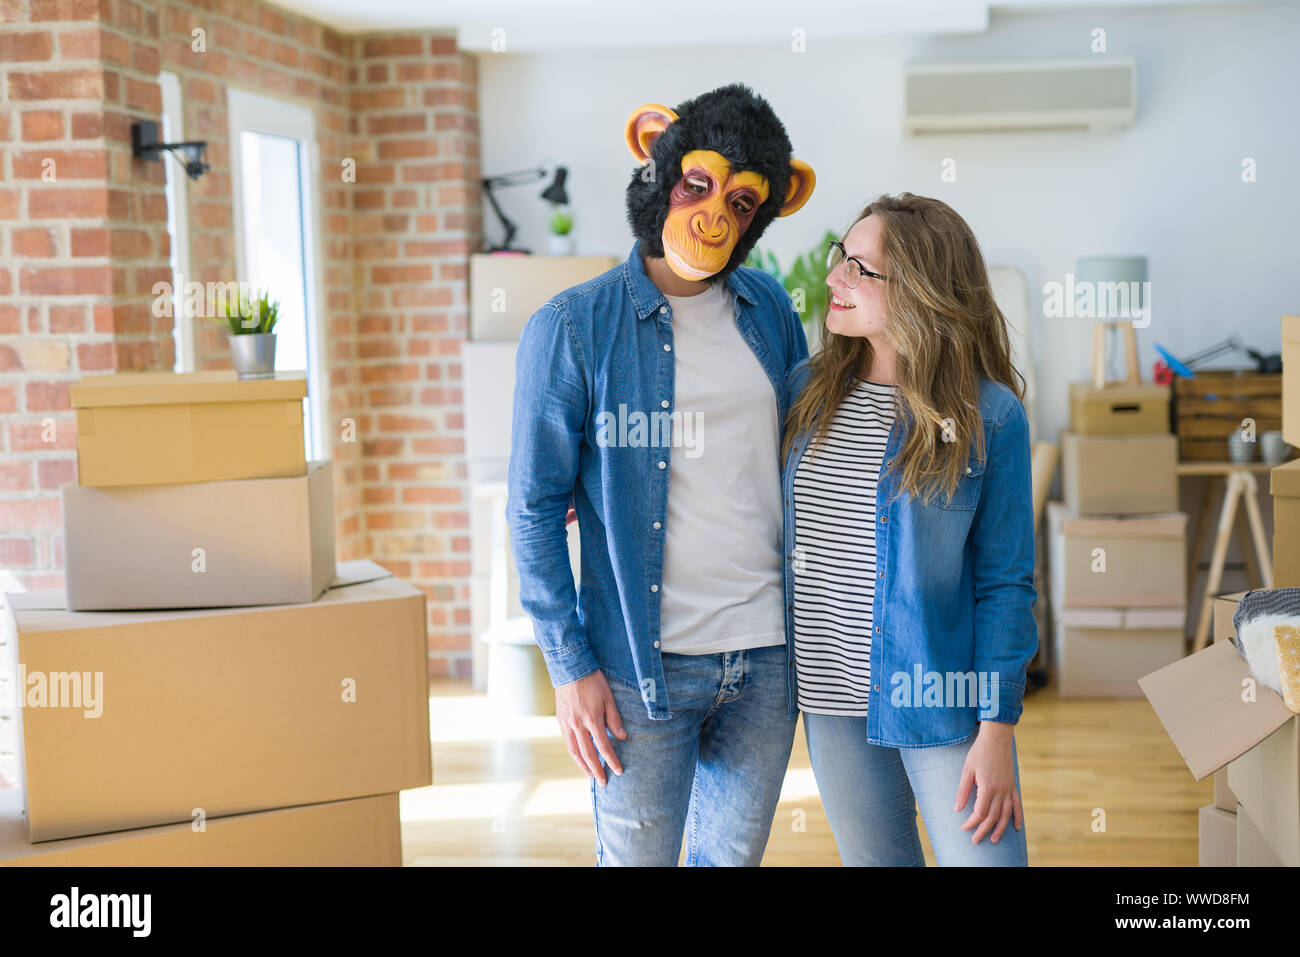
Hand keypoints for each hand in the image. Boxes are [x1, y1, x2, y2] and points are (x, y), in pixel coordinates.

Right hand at [556, 670, 626, 786]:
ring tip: (590, 775)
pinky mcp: (560, 721)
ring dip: (583, 766)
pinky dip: (574, 753)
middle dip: (596, 770)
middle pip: (588, 754)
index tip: (619, 771)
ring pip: (574, 751)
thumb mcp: (609, 698)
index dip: (612, 761)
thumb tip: (622, 737)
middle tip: (604, 782)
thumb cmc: (593, 682)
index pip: (604, 747)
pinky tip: (579, 758)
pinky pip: (567, 742)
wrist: (571, 669)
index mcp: (592, 720)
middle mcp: (578, 725)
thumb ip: (615, 719)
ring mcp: (567, 724)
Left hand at [954, 721, 1022, 844]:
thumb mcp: (967, 770)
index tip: (964, 828)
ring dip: (1000, 828)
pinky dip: (1017, 817)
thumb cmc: (979, 752)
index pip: (980, 812)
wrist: (997, 738)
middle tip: (975, 840)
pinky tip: (1016, 827)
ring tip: (993, 839)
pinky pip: (1017, 804)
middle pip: (993, 817)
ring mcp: (1008, 788)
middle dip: (983, 830)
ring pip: (1006, 814)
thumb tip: (957, 809)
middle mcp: (1000, 791)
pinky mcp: (1012, 785)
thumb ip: (963, 791)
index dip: (971, 822)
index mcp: (987, 787)